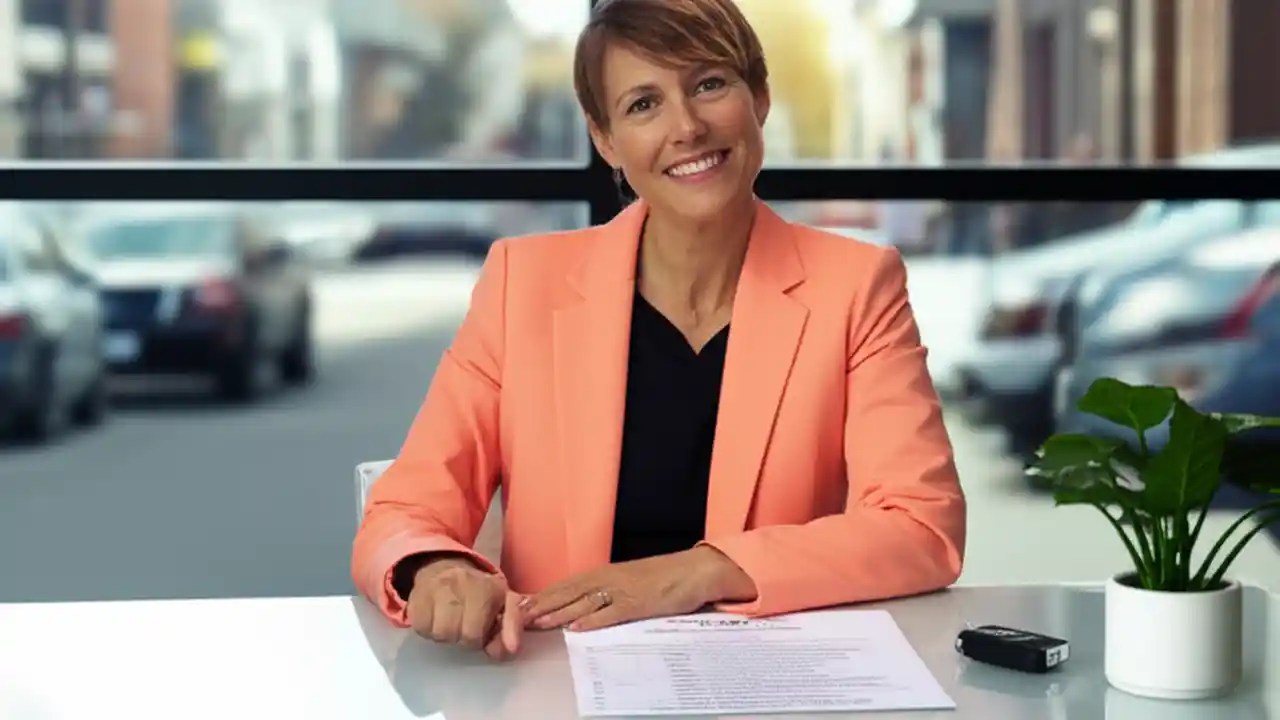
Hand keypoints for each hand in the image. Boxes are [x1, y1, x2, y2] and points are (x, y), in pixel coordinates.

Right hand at [405, 556, 524, 660]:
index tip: (487, 633)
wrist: (444, 567)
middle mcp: (459, 586)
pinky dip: (428, 630)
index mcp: (486, 589)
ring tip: (451, 622)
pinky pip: (421, 629)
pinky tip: (436, 618)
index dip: (483, 639)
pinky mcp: (415, 597)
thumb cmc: (479, 591)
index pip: (478, 633)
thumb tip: (511, 649)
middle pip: (460, 636)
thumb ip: (512, 626)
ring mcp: (434, 590)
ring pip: (439, 635)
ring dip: (447, 635)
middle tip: (467, 625)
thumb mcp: (504, 602)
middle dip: (466, 637)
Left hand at [521, 546, 756, 632]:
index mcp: (607, 573)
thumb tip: (586, 607)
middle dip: (543, 603)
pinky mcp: (640, 603)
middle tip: (518, 613)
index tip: (522, 603)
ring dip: (559, 612)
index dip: (544, 594)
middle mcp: (611, 579)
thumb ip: (610, 592)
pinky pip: (612, 613)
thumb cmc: (666, 577)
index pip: (568, 584)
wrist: (698, 570)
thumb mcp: (632, 581)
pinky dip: (593, 620)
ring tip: (537, 621)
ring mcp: (624, 590)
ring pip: (584, 602)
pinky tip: (577, 627)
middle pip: (569, 592)